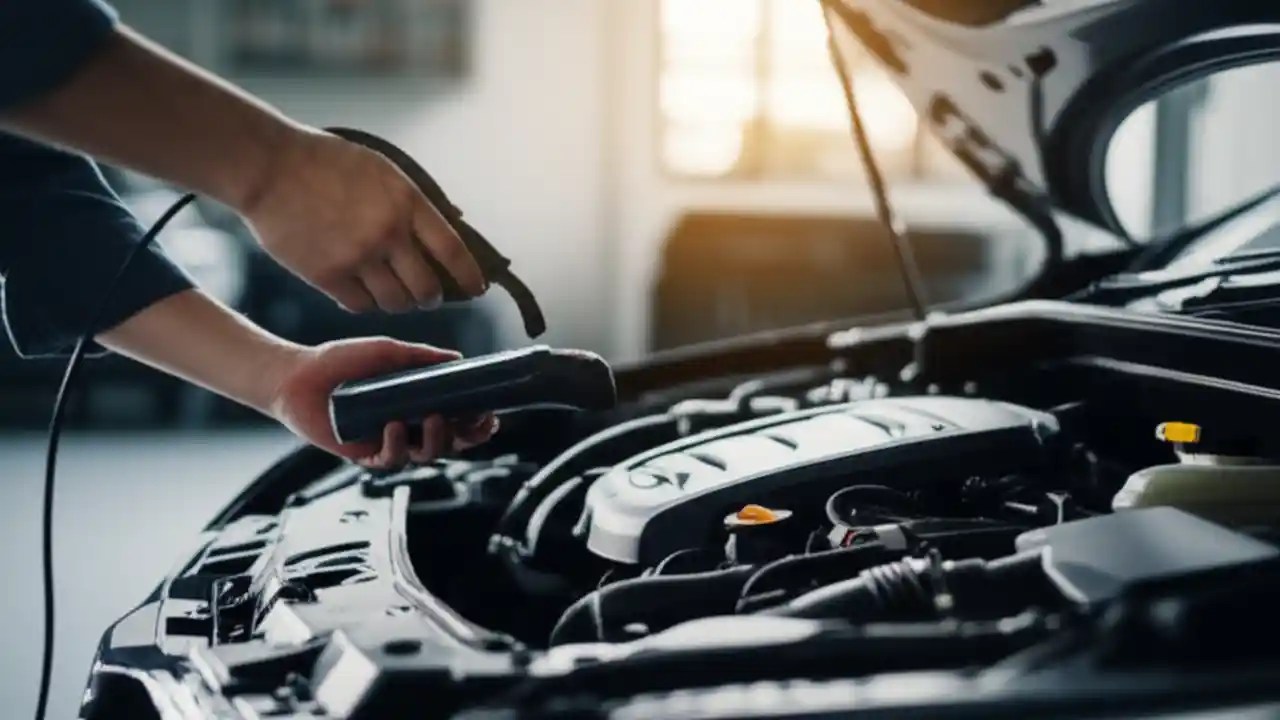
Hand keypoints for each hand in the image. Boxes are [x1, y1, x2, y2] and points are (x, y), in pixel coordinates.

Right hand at [242, 128, 486, 312]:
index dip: (469, 276)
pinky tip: (364, 292)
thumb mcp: (381, 168)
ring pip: (395, 303)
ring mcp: (357, 257)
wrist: (269, 167)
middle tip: (428, 295)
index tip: (476, 288)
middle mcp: (387, 233)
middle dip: (431, 296)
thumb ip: (413, 200)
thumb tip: (452, 221)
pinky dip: (367, 303)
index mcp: (406, 202)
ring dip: (400, 302)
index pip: (452, 251)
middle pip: (426, 288)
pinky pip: (360, 306)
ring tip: (395, 293)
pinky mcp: (326, 275)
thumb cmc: (325, 163)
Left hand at [267, 337, 497, 468]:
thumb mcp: (388, 352)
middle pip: (450, 443)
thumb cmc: (340, 361)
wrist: (297, 375)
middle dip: (468, 437)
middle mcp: (408, 427)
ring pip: (424, 455)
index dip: (477, 423)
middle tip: (475, 422)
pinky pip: (389, 459)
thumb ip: (422, 357)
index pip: (457, 419)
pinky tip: (395, 427)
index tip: (490, 414)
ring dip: (437, 441)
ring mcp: (388, 443)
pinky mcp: (364, 455)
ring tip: (436, 419)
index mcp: (417, 404)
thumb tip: (458, 359)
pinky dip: (397, 446)